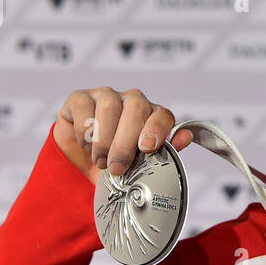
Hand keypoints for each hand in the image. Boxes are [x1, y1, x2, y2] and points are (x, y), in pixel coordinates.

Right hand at [53, 87, 192, 183]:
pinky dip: (85, 131)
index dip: (157, 129)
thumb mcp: (137, 167)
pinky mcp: (80, 98)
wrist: (79, 165)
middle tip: (117, 167)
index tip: (147, 147)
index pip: (162, 114)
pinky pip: (84, 107)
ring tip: (101, 161)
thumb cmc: (114, 163)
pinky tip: (87, 146)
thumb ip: (163, 154)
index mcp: (151, 116)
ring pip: (110, 107)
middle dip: (126, 142)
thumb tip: (185, 137)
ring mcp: (106, 96)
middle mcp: (131, 101)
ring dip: (104, 139)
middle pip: (136, 109)